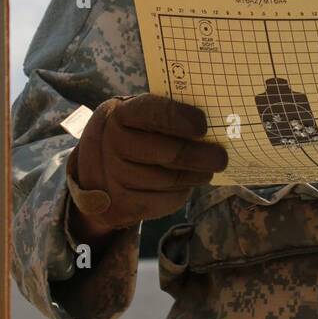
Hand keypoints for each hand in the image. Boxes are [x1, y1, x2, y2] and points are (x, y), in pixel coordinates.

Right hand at [65, 94, 228, 235]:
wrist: (96, 172)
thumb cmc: (132, 135)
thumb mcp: (139, 117)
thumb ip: (166, 116)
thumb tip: (214, 124)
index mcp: (120, 113)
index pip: (154, 112)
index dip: (180, 119)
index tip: (203, 126)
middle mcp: (111, 143)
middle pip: (169, 153)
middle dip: (201, 156)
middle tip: (221, 158)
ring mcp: (113, 177)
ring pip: (170, 179)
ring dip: (196, 176)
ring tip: (206, 171)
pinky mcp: (120, 206)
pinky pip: (164, 201)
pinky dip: (181, 193)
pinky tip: (184, 185)